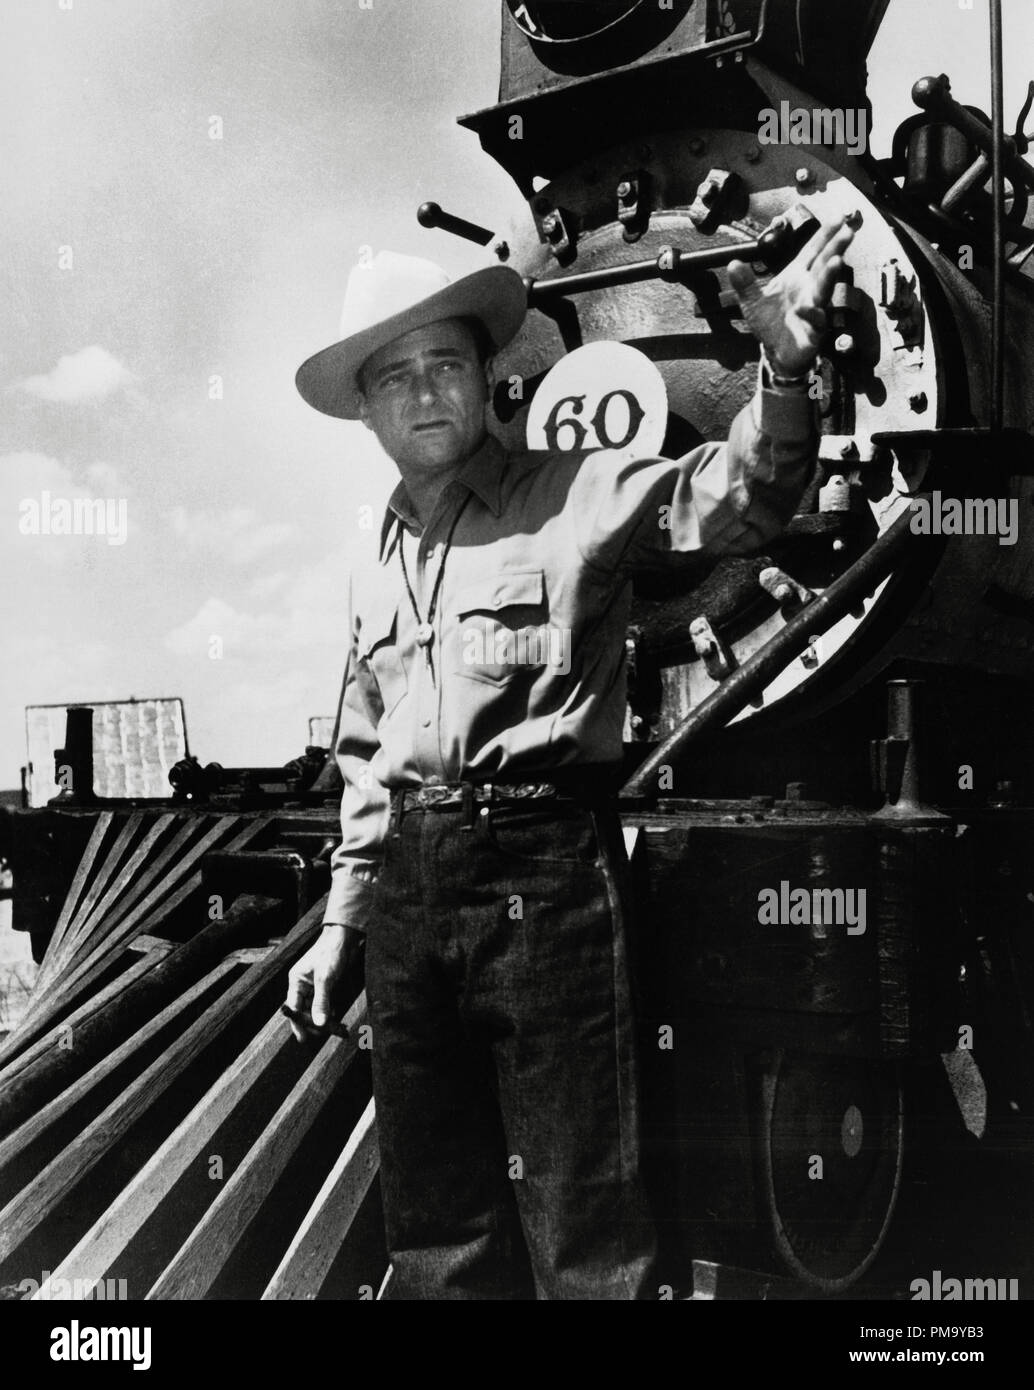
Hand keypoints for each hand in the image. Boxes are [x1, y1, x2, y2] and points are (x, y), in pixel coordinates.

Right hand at [284, 924, 364, 1041]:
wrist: (345, 937)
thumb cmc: (331, 953)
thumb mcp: (325, 979)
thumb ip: (321, 1002)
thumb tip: (318, 1023)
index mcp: (296, 981)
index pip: (293, 1007)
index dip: (297, 1023)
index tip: (303, 1038)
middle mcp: (302, 984)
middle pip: (303, 1010)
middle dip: (312, 1022)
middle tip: (323, 1033)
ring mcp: (314, 985)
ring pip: (314, 1008)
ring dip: (322, 1019)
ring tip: (332, 1029)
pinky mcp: (326, 986)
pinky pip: (324, 1004)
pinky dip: (329, 1011)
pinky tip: (335, 1018)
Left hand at [728, 212, 861, 377]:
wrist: (776, 353)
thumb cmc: (770, 323)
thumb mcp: (751, 302)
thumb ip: (744, 283)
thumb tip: (733, 263)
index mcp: (796, 277)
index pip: (812, 252)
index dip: (824, 236)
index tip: (837, 219)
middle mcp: (808, 289)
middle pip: (823, 265)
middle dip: (835, 248)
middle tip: (846, 232)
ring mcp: (813, 308)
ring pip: (823, 290)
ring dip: (829, 277)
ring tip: (836, 262)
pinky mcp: (814, 330)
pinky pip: (816, 321)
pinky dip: (814, 315)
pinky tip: (811, 310)